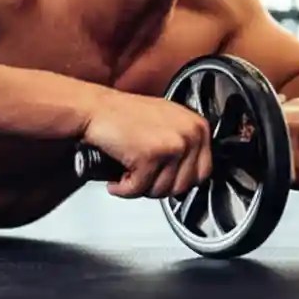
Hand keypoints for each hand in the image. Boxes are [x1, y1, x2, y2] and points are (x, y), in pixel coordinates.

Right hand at [82, 90, 212, 198]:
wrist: (95, 108)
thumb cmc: (123, 114)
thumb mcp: (167, 121)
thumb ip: (183, 142)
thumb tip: (189, 171)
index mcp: (198, 126)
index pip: (203, 172)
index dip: (179, 181)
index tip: (164, 178)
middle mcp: (190, 134)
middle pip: (183, 186)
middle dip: (159, 187)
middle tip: (142, 178)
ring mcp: (172, 145)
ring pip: (162, 190)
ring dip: (140, 188)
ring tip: (129, 174)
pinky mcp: (151, 156)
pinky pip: (139, 189)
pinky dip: (124, 190)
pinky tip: (117, 178)